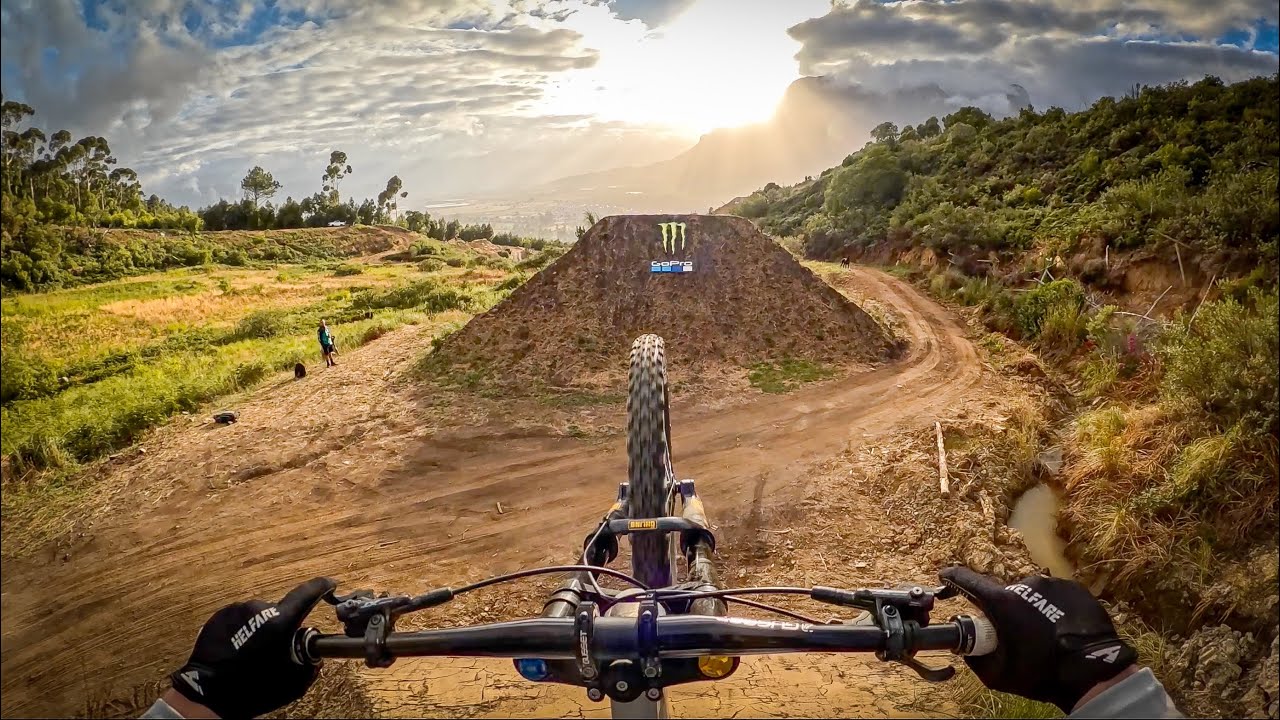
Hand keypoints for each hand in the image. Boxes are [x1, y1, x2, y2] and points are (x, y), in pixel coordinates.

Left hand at [170, 577, 336, 717]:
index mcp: (280, 622)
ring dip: (261, 628)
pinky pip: (239, 619)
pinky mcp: (219, 616)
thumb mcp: (294, 680)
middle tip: (276, 648)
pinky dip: (243, 630)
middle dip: (282, 625)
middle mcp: (259, 609)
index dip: (322, 587)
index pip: (308, 593)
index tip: (330, 585)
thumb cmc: (254, 688)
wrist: (210, 695)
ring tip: (254, 652)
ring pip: (259, 615)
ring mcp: (236, 610)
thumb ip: (311, 660)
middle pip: (281, 610)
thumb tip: (312, 647)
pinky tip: (239, 649)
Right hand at [940, 566, 1135, 712]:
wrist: (1093, 674)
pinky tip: (1061, 629)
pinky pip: (1056, 596)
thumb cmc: (1041, 675)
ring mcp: (1053, 584)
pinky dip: (1054, 609)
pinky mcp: (1075, 588)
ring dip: (1033, 611)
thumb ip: (974, 657)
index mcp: (1002, 603)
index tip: (945, 576)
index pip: (967, 580)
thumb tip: (965, 645)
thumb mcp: (998, 675)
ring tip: (1044, 635)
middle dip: (1006, 612)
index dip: (953, 578)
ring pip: (1033, 595)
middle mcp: (1026, 585)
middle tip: (1016, 635)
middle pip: (1005, 594)